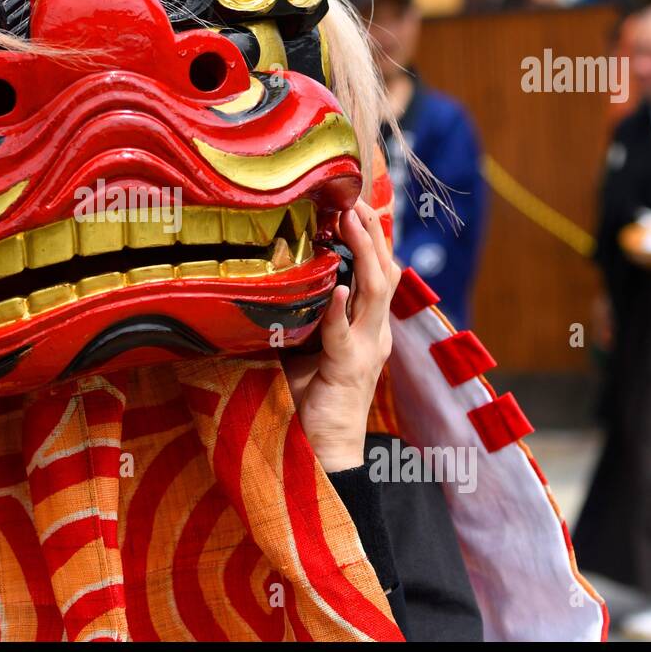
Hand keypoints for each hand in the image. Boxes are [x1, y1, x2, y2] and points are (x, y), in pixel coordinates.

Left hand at [283, 200, 401, 471]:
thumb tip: (267, 279)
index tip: (353, 202)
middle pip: (382, 271)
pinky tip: (336, 289)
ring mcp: (365, 350)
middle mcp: (373, 333)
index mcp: (365, 326)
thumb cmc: (308, 400)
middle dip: (371, 232)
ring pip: (374, 292)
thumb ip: (298, 316)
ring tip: (351, 221)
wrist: (325, 454)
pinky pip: (345, 335)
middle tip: (354, 197)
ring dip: (363, 253)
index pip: (376, 272)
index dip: (370, 237)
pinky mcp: (349, 371)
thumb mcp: (302, 347)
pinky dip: (340, 310)